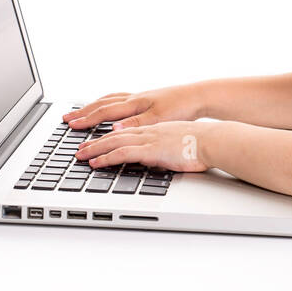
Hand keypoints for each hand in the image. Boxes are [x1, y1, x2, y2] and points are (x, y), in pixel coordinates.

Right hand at [62, 84, 203, 129]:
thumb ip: (135, 125)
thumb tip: (113, 130)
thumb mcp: (159, 119)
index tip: (70, 126)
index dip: (86, 120)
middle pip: (102, 104)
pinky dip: (108, 103)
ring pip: (110, 99)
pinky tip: (110, 109)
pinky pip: (120, 99)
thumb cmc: (181, 107)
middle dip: (83, 113)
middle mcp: (135, 98)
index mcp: (135, 103)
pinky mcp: (147, 99)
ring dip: (93, 106)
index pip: (104, 112)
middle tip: (66, 119)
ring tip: (81, 112)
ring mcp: (140, 97)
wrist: (199, 96)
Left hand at [74, 120, 210, 172]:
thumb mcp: (177, 144)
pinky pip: (122, 153)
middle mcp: (147, 131)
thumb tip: (156, 159)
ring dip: (94, 149)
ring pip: (113, 142)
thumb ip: (163, 150)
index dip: (107, 135)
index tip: (95, 140)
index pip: (125, 130)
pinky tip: (96, 163)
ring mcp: (148, 139)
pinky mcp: (150, 150)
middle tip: (79, 148)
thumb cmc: (201, 144)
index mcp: (154, 128)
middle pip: (114, 134)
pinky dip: (106, 157)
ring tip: (80, 155)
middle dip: (94, 141)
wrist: (212, 140)